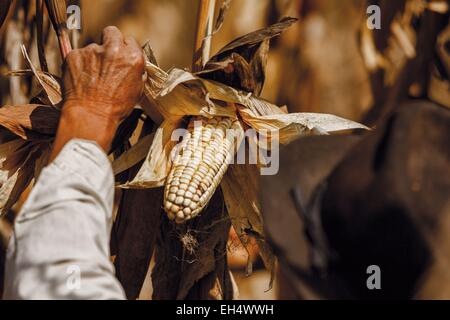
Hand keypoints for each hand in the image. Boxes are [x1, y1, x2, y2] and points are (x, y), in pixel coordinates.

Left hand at [50, 26, 144, 160]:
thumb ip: (136, 71)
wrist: (91, 116)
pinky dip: (80, 65)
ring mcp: (91, 50)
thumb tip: (133, 62)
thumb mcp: (137, 90)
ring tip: (93, 78)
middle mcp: (113, 49)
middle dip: (110, 41)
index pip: (130, 41)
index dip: (126, 50)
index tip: (122, 58)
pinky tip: (82, 80)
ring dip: (94, 58)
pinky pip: (79, 56)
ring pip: (93, 47)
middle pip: (112, 32)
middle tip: (107, 57)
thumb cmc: (117, 107)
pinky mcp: (74, 55)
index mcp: (133, 57)